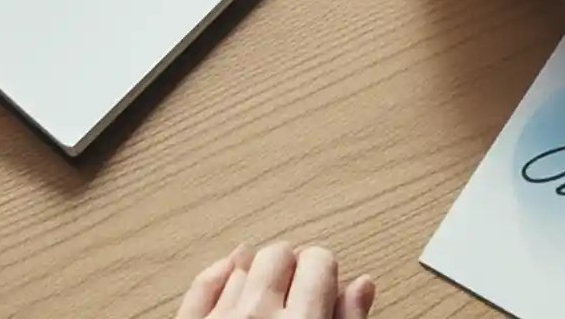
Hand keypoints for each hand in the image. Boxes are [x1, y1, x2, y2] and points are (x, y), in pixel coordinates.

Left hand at [176, 242, 375, 318]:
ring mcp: (220, 318)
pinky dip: (219, 275)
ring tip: (270, 296)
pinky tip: (232, 277)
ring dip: (258, 274)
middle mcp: (259, 315)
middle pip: (280, 253)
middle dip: (293, 266)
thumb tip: (362, 285)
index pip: (320, 261)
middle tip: (299, 289)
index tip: (325, 285)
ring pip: (243, 263)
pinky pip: (203, 283)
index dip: (325, 271)